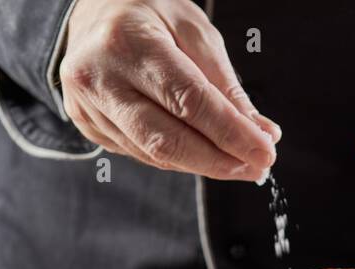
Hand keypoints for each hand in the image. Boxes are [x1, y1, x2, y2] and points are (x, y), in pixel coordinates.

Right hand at [60, 0, 280, 179]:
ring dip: (203, 164)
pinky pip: (143, 153)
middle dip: (219, 160)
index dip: (230, 132)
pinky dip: (179, 158)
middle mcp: (98, 78)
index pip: (187, 100)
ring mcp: (88, 107)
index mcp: (126, 42)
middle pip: (167, 140)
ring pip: (155, 154)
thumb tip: (260, 132)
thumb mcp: (194, 30)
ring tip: (239, 161)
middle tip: (256, 167)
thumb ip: (225, 83)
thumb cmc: (149, 13)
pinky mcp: (89, 126)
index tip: (265, 151)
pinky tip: (202, 152)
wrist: (91, 11)